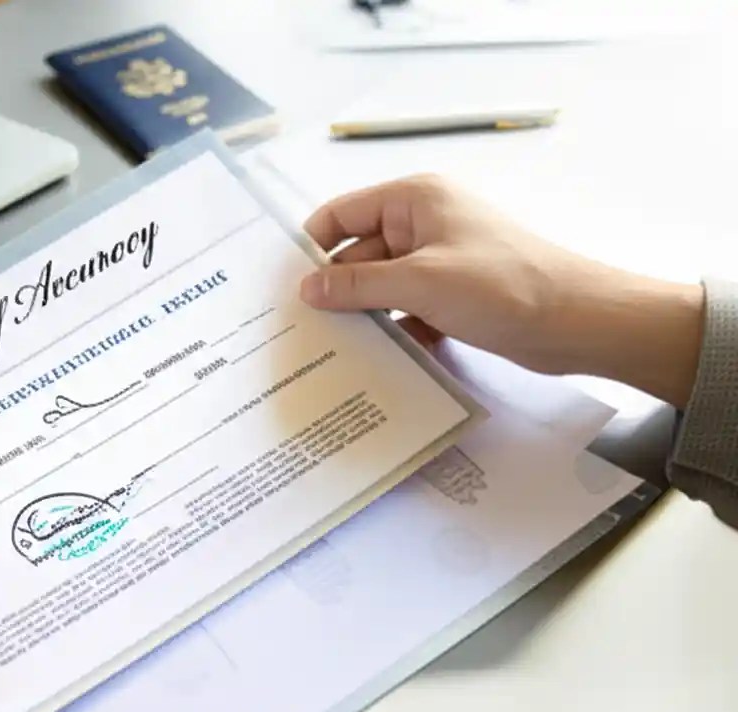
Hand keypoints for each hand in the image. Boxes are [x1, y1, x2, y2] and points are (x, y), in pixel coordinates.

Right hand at [298, 175, 703, 408]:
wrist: (578, 322)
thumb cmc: (502, 286)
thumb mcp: (419, 283)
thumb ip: (357, 285)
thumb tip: (307, 289)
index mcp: (414, 199)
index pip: (342, 214)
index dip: (312, 248)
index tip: (284, 287)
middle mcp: (424, 222)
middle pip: (359, 254)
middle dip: (337, 290)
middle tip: (302, 331)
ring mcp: (440, 259)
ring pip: (382, 286)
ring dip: (366, 315)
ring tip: (332, 350)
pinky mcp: (454, 293)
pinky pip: (408, 308)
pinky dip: (396, 329)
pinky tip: (378, 360)